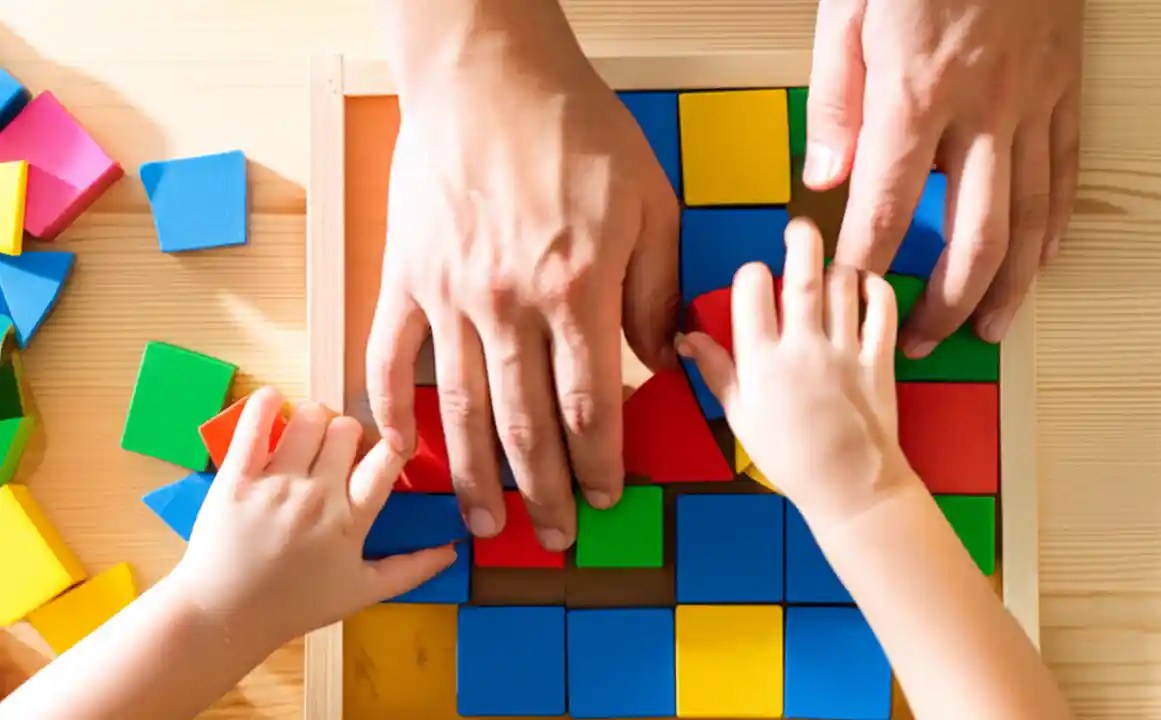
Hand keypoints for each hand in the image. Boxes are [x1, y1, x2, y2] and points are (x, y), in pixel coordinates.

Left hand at [170, 388, 456, 648]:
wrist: (224, 617)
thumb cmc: (295, 606)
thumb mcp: (361, 592)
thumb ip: (411, 570)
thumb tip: (453, 551)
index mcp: (351, 520)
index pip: (388, 459)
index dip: (393, 442)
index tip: (386, 445)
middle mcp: (318, 496)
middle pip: (348, 429)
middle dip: (348, 432)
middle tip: (336, 447)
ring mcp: (276, 484)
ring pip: (309, 417)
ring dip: (312, 418)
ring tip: (305, 433)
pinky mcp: (236, 477)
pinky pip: (254, 424)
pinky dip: (266, 403)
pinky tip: (272, 401)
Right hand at [368, 1, 679, 549]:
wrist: (487, 75)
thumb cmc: (576, 130)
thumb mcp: (650, 203)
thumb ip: (653, 290)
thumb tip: (657, 359)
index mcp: (575, 290)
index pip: (591, 405)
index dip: (600, 462)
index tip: (606, 496)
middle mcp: (509, 306)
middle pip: (526, 424)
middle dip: (544, 490)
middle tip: (554, 535)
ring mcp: (449, 296)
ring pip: (461, 408)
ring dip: (475, 475)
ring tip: (485, 522)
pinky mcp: (406, 277)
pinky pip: (391, 359)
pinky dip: (393, 411)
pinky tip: (401, 453)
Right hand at [678, 219, 915, 524]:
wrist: (849, 488)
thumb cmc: (787, 456)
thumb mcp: (739, 416)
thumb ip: (716, 370)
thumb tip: (685, 337)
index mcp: (761, 361)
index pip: (751, 290)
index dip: (751, 272)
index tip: (756, 278)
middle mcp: (802, 347)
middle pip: (801, 274)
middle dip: (799, 240)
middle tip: (799, 228)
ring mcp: (845, 350)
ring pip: (842, 284)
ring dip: (835, 267)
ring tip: (830, 270)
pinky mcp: (880, 358)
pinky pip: (882, 307)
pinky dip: (875, 287)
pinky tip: (865, 286)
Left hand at [805, 0, 1082, 353]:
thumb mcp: (850, 10)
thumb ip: (837, 97)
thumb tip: (825, 174)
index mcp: (915, 93)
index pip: (885, 206)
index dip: (867, 262)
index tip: (850, 297)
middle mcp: (982, 110)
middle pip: (970, 235)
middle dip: (944, 301)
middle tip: (922, 341)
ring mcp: (1033, 102)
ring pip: (1029, 218)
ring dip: (1007, 285)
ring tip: (988, 329)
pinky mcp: (1065, 87)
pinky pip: (1067, 172)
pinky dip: (1055, 227)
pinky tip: (1040, 264)